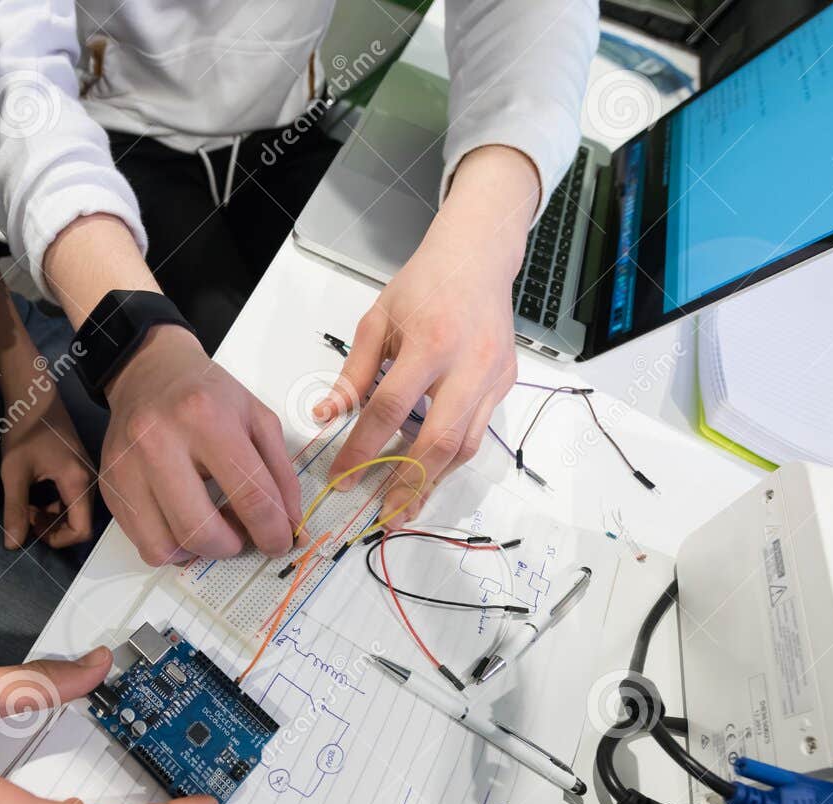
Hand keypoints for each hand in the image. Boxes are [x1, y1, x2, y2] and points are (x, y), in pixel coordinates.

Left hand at [0, 392, 94, 549]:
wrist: (34, 396)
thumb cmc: (24, 430)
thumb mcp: (14, 472)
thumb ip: (14, 510)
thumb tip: (12, 545)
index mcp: (78, 482)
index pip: (81, 530)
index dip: (57, 540)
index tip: (31, 530)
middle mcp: (90, 480)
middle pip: (79, 522)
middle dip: (51, 527)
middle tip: (24, 514)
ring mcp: (87, 473)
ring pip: (75, 510)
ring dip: (50, 516)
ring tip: (25, 504)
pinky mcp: (80, 468)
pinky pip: (73, 497)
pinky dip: (54, 503)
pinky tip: (33, 493)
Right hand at [99, 326, 301, 564]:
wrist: (149, 370)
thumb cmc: (206, 394)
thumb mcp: (257, 418)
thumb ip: (281, 474)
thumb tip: (292, 529)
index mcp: (205, 418)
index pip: (249, 495)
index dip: (272, 531)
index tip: (279, 542)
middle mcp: (158, 441)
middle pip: (201, 530)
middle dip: (232, 546)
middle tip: (241, 535)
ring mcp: (127, 466)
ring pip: (166, 547)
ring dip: (199, 551)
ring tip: (212, 528)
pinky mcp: (110, 485)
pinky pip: (143, 544)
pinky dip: (171, 547)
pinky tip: (184, 524)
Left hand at [316, 146, 539, 522]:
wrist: (478, 258)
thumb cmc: (423, 286)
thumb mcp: (378, 321)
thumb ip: (353, 374)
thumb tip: (326, 416)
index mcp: (429, 343)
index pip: (389, 410)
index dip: (362, 449)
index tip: (341, 477)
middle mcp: (467, 364)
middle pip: (438, 440)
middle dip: (407, 483)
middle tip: (384, 516)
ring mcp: (493, 376)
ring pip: (465, 446)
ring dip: (433, 481)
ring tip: (406, 506)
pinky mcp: (506, 383)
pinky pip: (477, 433)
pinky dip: (451, 459)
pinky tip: (428, 475)